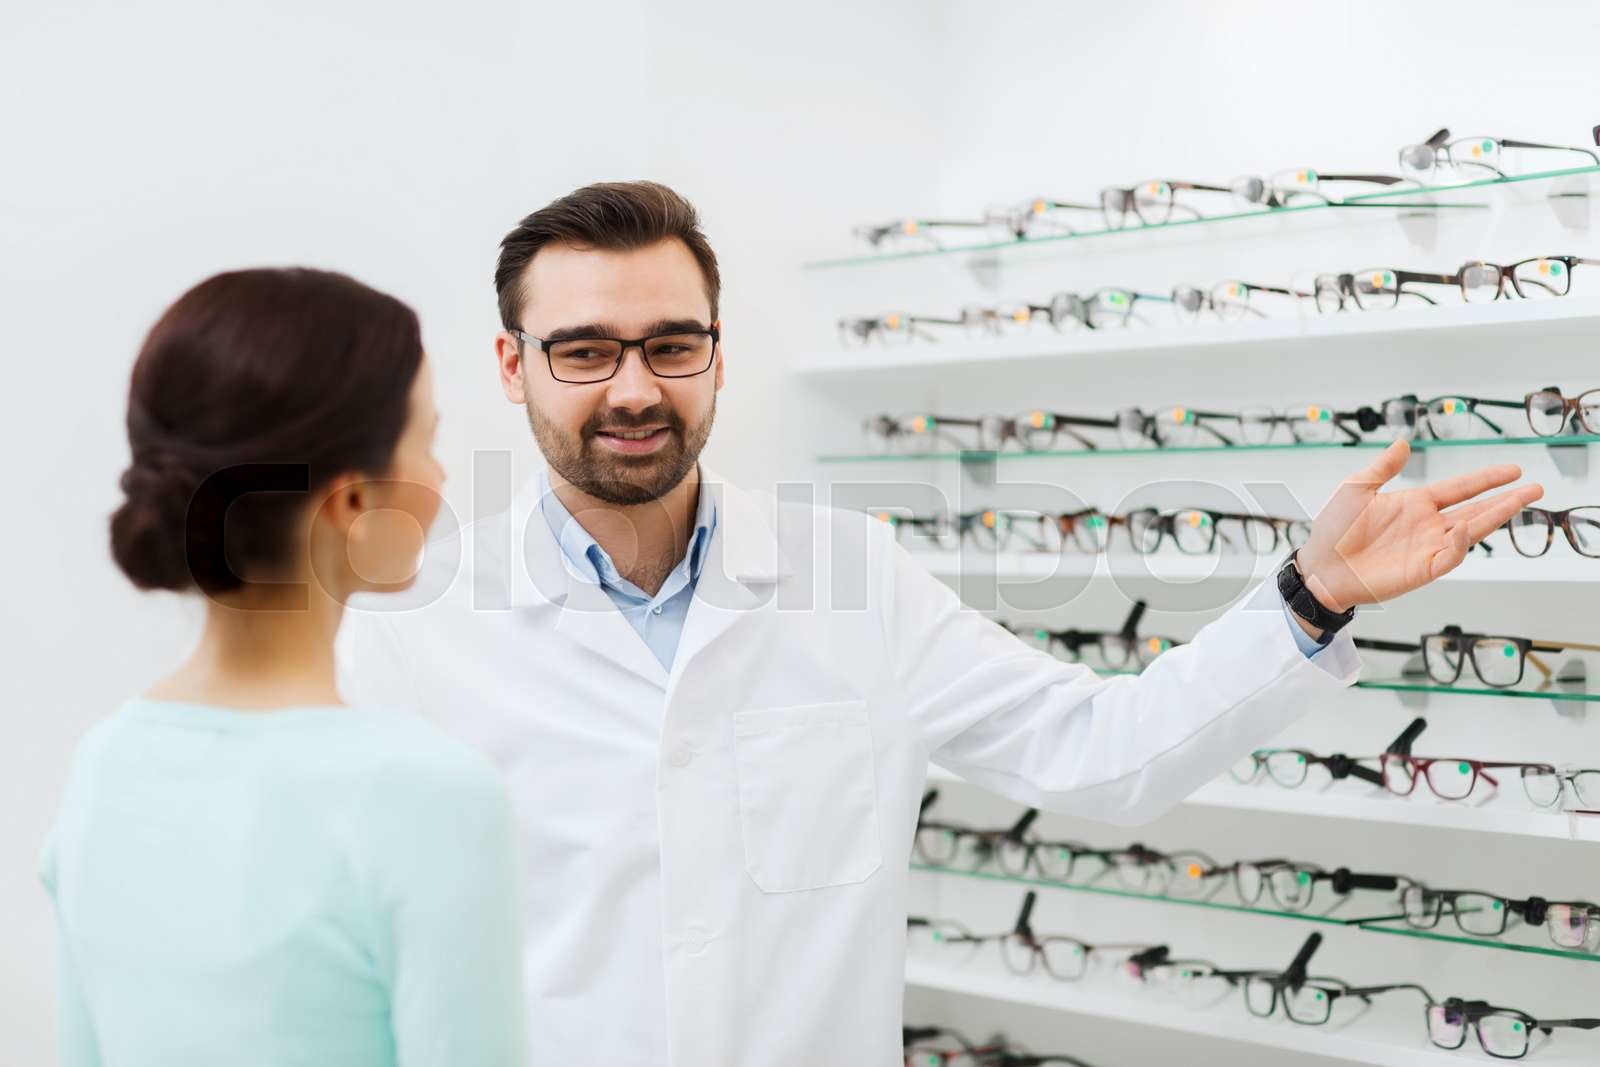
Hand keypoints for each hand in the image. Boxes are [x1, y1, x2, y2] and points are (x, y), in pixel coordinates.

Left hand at [1296, 439, 1543, 613]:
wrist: (1320, 567)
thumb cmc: (1334, 530)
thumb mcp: (1356, 489)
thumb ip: (1382, 467)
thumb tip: (1402, 442)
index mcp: (1415, 503)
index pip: (1459, 488)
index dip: (1485, 479)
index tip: (1513, 469)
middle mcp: (1427, 525)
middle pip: (1475, 509)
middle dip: (1505, 499)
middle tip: (1535, 487)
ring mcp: (1427, 547)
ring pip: (1471, 531)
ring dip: (1495, 517)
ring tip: (1520, 502)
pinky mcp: (1422, 569)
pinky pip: (1450, 555)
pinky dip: (1462, 543)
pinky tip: (1469, 528)